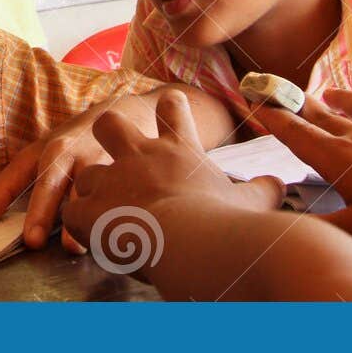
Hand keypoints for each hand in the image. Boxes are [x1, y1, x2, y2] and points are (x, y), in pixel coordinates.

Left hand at [0, 96, 117, 248]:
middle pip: (50, 181)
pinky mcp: (126, 166)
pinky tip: (114, 235)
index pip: (16, 173)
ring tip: (74, 248)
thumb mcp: (46, 152)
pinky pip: (118, 193)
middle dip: (40, 211)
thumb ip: (15, 182)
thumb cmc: (78, 141)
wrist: (126, 114)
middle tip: (33, 241)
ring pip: (85, 189)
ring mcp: (97, 158)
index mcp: (44, 150)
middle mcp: (68, 151)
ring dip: (79, 218)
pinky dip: (114, 214)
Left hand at [61, 93, 281, 274]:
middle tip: (118, 158)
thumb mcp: (252, 201)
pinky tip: (90, 238)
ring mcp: (112, 180)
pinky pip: (72, 212)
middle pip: (109, 122)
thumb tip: (279, 184)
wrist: (198, 245)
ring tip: (105, 215)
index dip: (168, 108)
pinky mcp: (91, 211)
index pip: (171, 107)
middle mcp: (139, 156)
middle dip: (108, 137)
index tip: (169, 111)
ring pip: (85, 173)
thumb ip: (262, 189)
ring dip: (93, 192)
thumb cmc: (229, 222)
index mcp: (178, 149)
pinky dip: (78, 224)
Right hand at [251, 89, 351, 257]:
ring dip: (335, 98)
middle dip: (290, 100)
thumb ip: (321, 226)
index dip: (270, 116)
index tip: (250, 99)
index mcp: (338, 159)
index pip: (294, 132)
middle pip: (317, 113)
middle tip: (269, 85)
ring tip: (326, 92)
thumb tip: (284, 224)